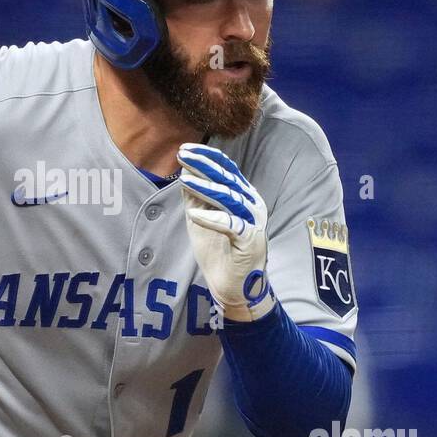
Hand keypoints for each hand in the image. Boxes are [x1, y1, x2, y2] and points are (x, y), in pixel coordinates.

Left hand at [178, 143, 274, 322]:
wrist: (233, 287)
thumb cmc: (219, 252)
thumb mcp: (202, 219)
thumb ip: (196, 197)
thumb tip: (185, 172)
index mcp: (243, 196)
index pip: (227, 169)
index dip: (207, 157)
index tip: (186, 149)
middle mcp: (252, 205)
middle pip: (228, 179)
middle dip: (204, 165)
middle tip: (183, 155)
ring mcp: (253, 222)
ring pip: (230, 198)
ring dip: (206, 188)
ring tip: (185, 181)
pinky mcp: (250, 241)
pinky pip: (231, 225)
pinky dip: (212, 219)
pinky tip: (194, 214)